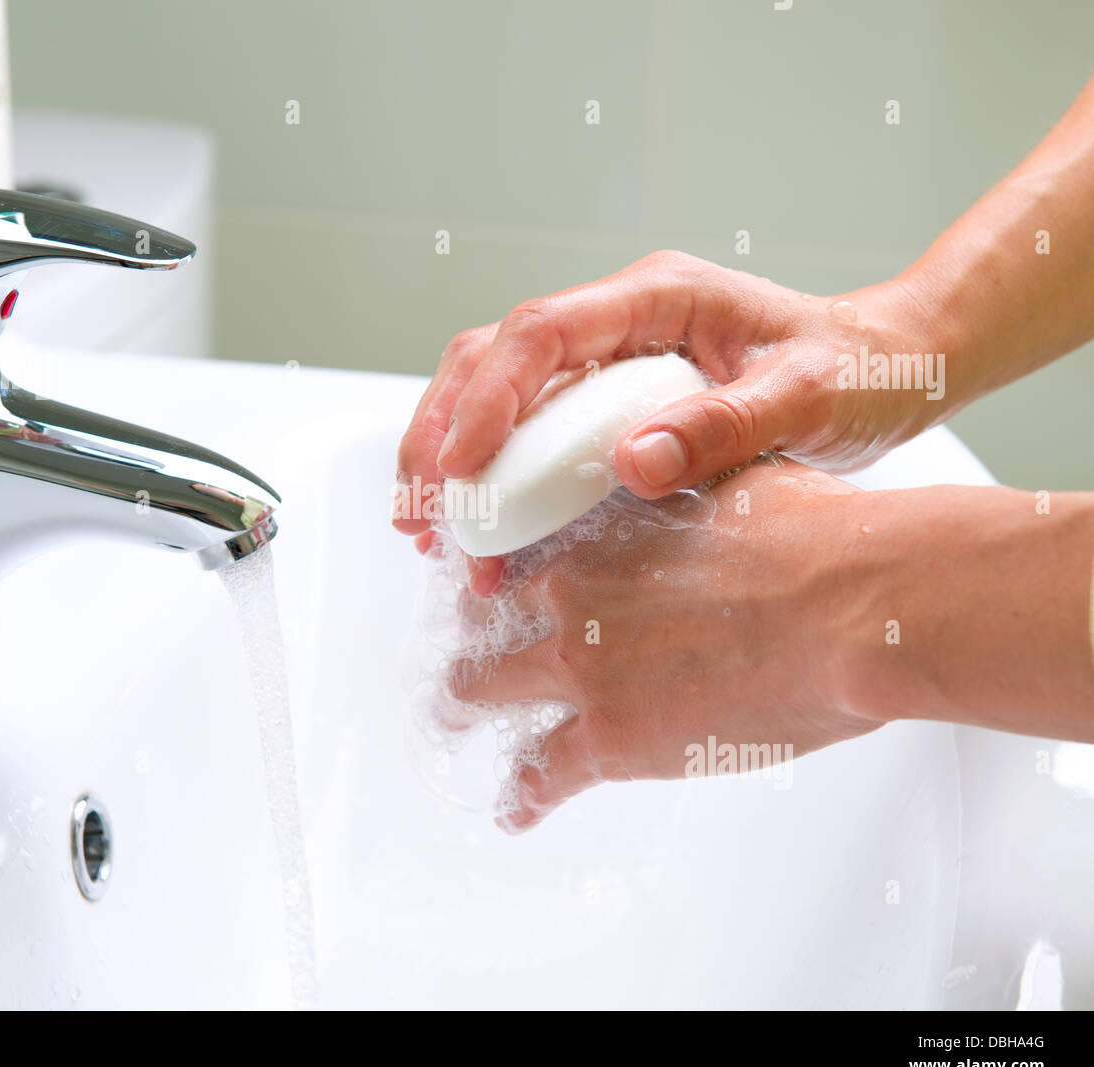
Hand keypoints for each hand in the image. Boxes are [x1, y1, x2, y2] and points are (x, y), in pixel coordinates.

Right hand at [394, 251, 949, 553]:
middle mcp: (617, 320)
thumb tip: (632, 462)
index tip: (460, 469)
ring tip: (432, 532)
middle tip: (420, 511)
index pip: (542, 333)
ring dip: (452, 458)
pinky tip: (483, 532)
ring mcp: (606, 358)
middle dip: (442, 432)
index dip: (488, 399)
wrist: (883, 369)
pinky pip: (527, 430)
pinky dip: (493, 478)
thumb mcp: (809, 396)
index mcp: (658, 298)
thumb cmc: (855, 370)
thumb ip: (727, 424)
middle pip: (491, 358)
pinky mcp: (607, 399)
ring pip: (495, 392)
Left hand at [447, 460, 884, 831]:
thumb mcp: (736, 476)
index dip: (498, 569)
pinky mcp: (611, 740)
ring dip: (466, 706)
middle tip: (465, 647)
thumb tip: (682, 460)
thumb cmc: (816, 536)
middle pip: (485, 616)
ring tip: (454, 718)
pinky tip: (515, 810)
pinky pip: (541, 775)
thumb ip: (687, 473)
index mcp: (599, 530)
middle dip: (471, 631)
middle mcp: (570, 597)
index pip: (516, 550)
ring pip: (487, 691)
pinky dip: (523, 796)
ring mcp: (582, 671)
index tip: (490, 582)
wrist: (853, 607)